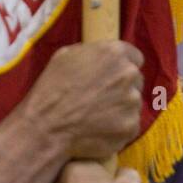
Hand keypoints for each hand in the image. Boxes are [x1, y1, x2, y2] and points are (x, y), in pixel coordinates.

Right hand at [21, 41, 143, 160]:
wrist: (46, 125)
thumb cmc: (51, 88)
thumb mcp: (66, 56)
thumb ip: (93, 53)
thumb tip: (103, 58)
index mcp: (115, 52)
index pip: (135, 58)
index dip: (122, 68)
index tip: (112, 77)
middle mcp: (128, 74)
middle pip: (136, 81)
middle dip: (122, 88)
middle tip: (101, 98)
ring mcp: (132, 102)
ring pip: (133, 104)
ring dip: (120, 109)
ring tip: (97, 116)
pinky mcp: (131, 126)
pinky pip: (130, 125)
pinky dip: (118, 128)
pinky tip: (99, 129)